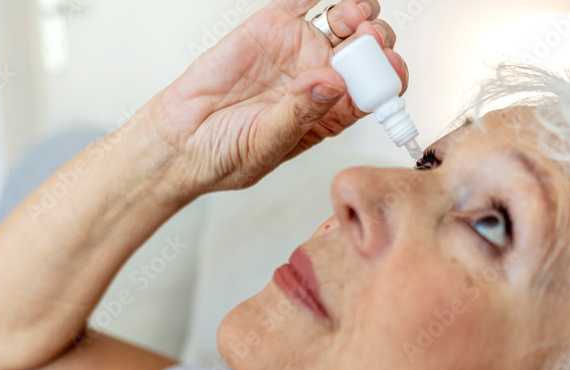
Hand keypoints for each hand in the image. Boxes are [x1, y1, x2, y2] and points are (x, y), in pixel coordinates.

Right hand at [145, 0, 406, 193]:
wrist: (179, 141)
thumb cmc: (226, 155)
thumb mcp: (267, 143)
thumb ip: (301, 113)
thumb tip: (334, 84)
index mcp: (332, 115)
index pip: (376, 92)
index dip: (389, 77)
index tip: (390, 67)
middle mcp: (323, 80)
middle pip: (368, 52)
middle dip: (377, 41)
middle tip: (368, 39)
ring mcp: (300, 51)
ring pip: (346, 22)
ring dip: (360, 12)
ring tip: (354, 15)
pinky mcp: (272, 27)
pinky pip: (303, 0)